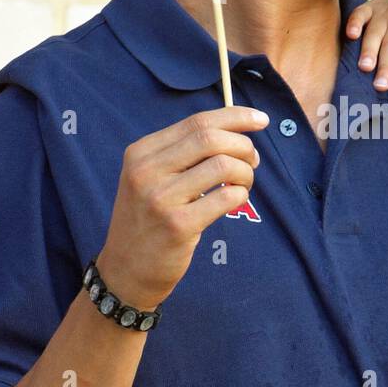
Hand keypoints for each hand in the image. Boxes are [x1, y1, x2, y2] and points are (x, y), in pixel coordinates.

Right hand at [97, 105, 268, 308]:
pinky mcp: (178, 225)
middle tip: (253, 160)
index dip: (235, 116)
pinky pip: (226, 198)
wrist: (126, 270)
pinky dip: (241, 195)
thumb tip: (235, 131)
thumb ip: (183, 154)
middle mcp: (146, 171)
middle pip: (210, 138)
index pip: (197, 122)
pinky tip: (235, 201)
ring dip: (245, 172)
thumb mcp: (150, 178)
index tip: (261, 120)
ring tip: (243, 184)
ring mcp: (161, 198)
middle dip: (243, 145)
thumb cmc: (149, 220)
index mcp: (141, 152)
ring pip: (223, 165)